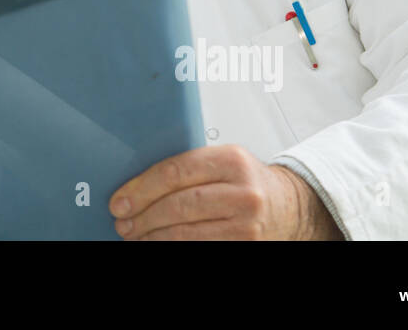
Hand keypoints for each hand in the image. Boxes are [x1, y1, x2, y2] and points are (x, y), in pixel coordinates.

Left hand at [108, 144, 342, 239]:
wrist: (287, 206)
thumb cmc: (246, 181)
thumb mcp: (223, 161)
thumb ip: (188, 166)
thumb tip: (136, 184)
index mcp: (232, 160)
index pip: (176, 171)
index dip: (142, 188)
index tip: (120, 200)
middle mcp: (243, 192)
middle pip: (179, 205)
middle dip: (143, 216)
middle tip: (122, 221)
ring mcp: (247, 224)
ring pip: (187, 232)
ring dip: (154, 236)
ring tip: (135, 235)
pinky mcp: (247, 246)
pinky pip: (201, 247)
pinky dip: (174, 246)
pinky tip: (158, 243)